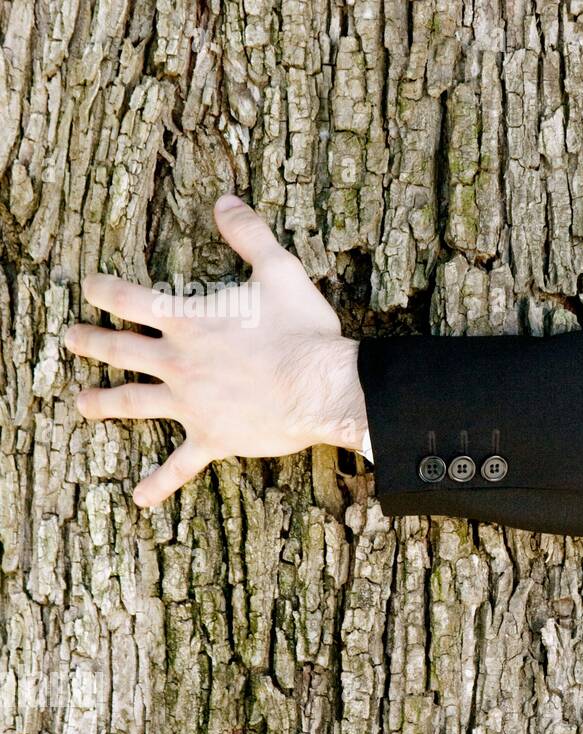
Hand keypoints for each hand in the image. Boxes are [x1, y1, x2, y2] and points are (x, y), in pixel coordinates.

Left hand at [65, 193, 368, 507]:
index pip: (129, 300)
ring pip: (133, 402)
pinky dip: (158, 482)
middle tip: (70, 337)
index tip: (89, 285)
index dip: (104, 290)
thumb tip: (226, 201)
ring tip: (81, 403)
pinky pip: (179, 465)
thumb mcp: (280, 271)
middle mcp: (178, 362)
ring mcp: (190, 404)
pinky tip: (138, 497)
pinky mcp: (212, 437)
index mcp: (188, 320)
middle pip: (118, 350)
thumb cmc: (304, 331)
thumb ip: (248, 234)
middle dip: (90, 341)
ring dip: (103, 401)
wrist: (325, 386)